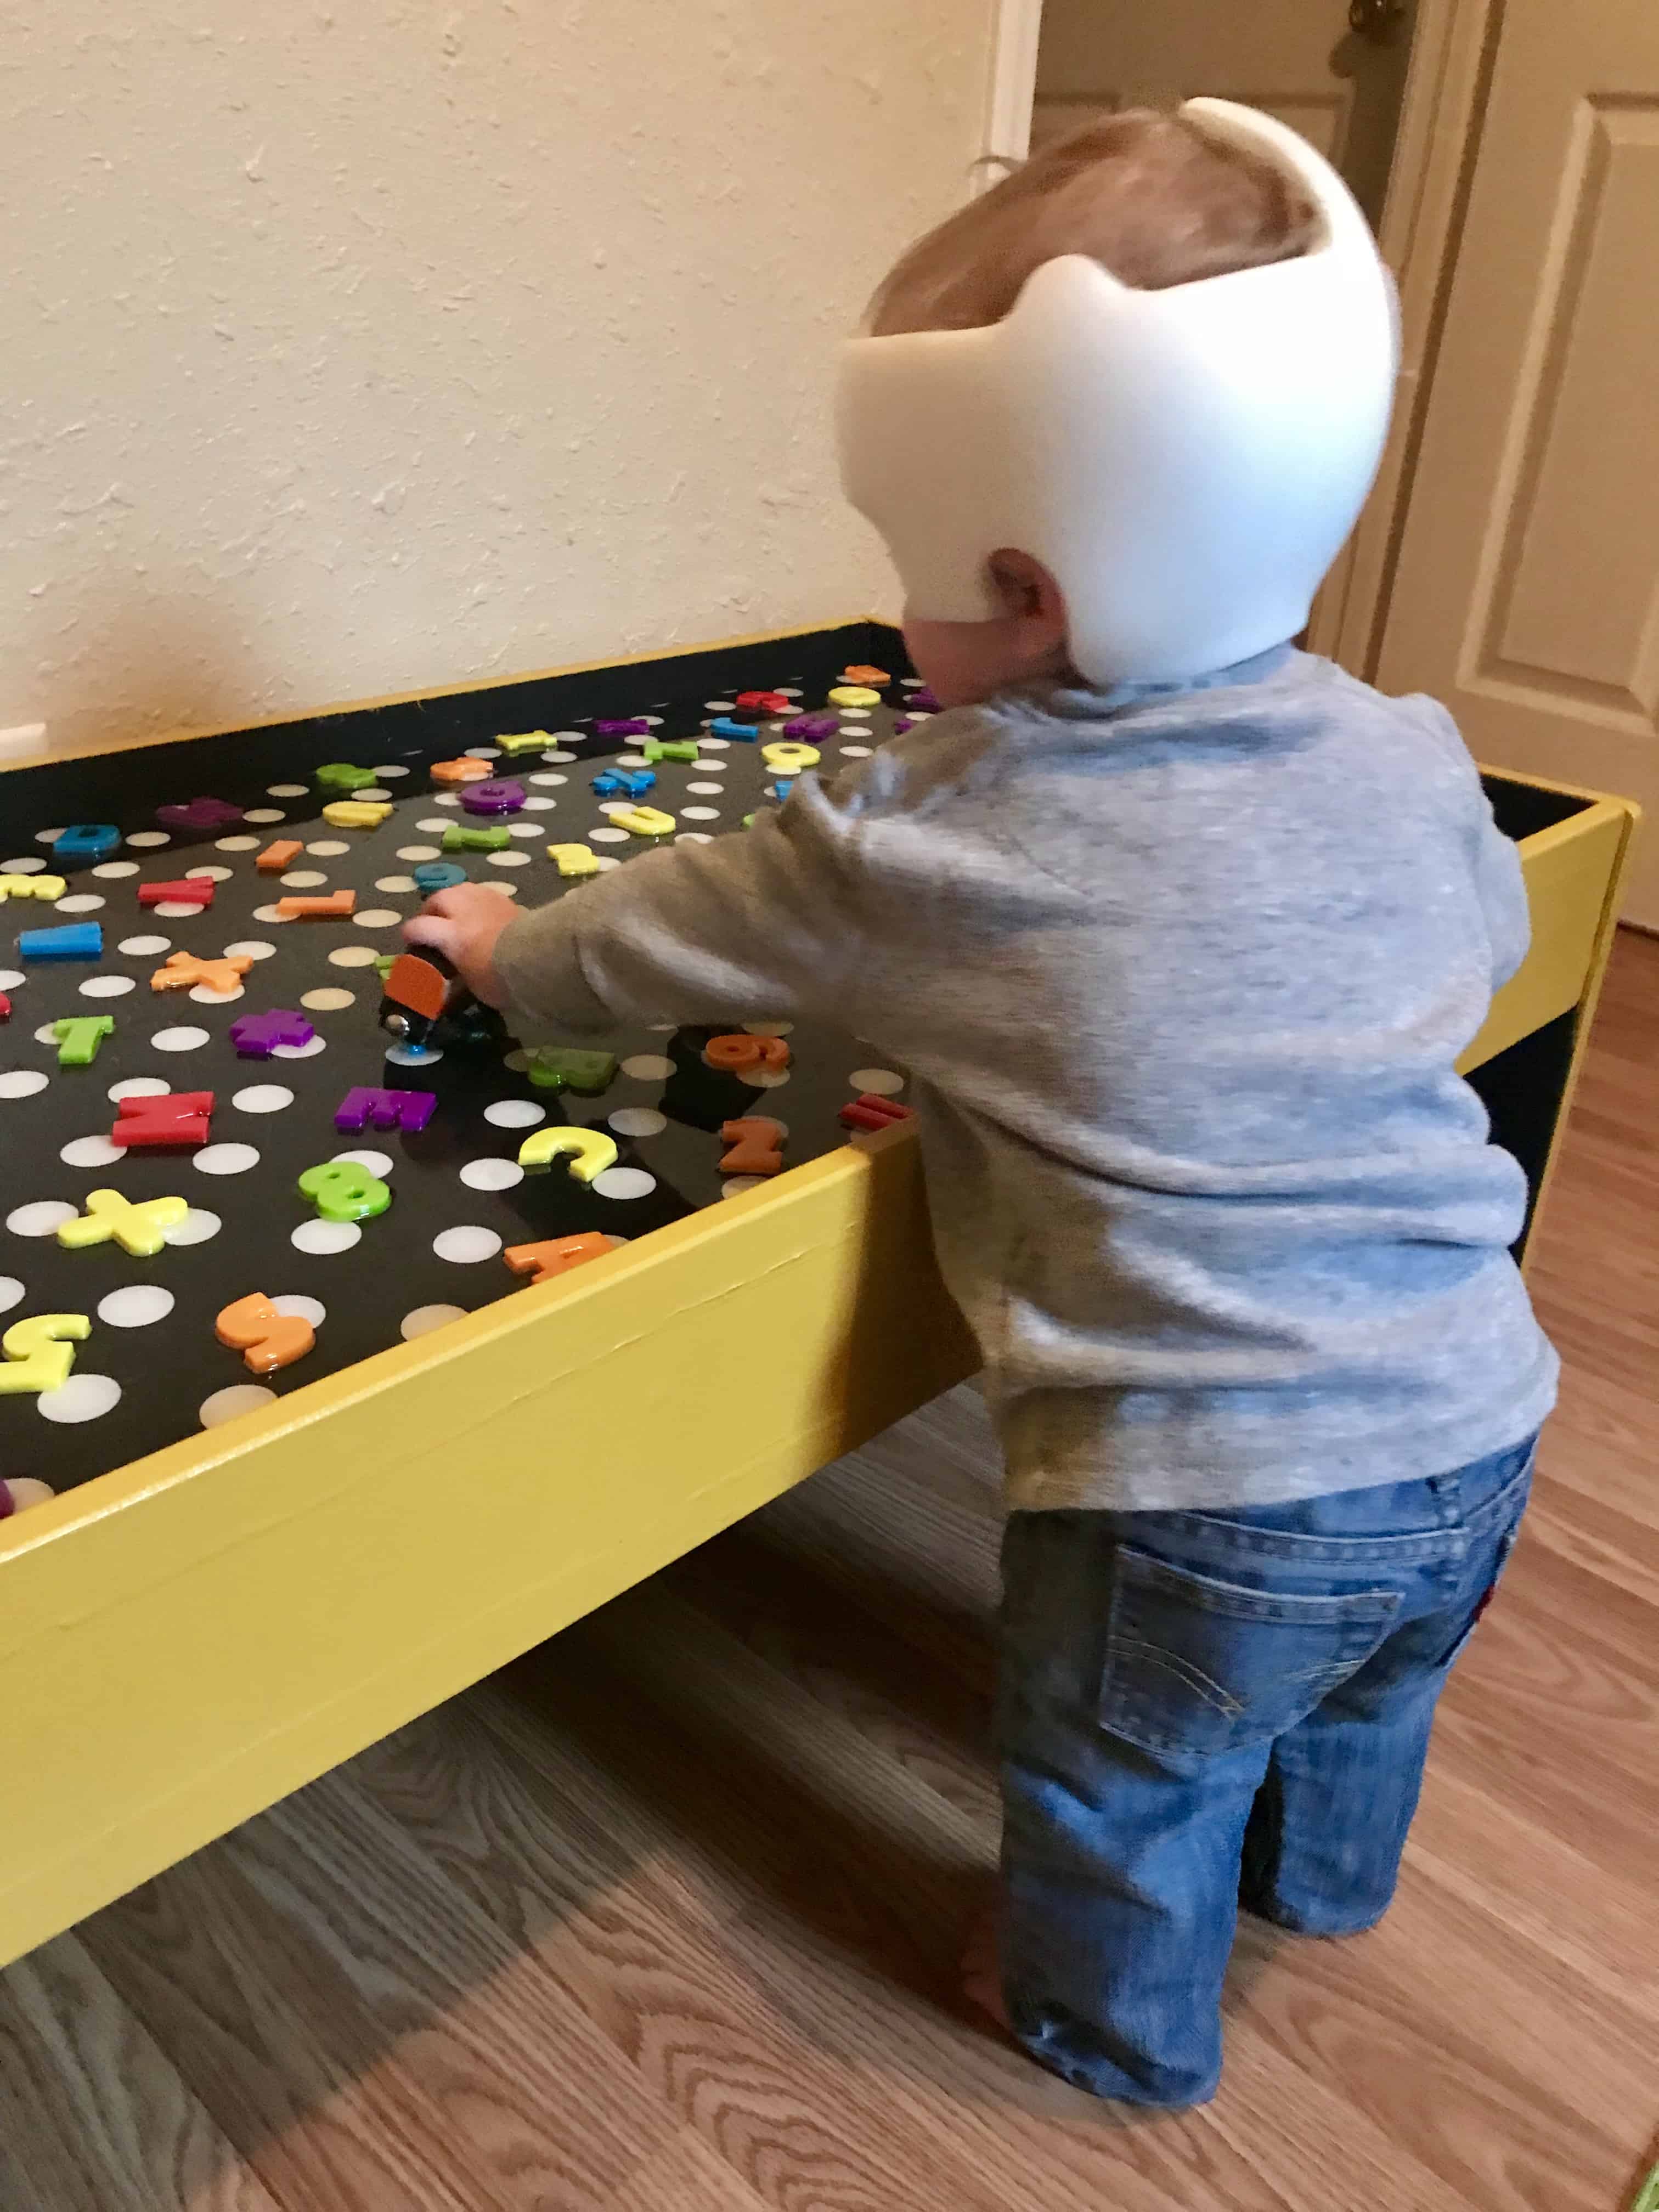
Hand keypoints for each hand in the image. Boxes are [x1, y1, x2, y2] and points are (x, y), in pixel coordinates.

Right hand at [402, 884, 514, 1007]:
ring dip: (452, 900)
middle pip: (438, 899)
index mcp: (452, 935)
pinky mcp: (505, 899)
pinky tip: (479, 911)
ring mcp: (486, 901)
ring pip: (460, 889)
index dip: (410, 934)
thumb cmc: (502, 980)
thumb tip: (453, 977)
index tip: (409, 940)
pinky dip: (474, 900)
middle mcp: (464, 911)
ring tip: (454, 912)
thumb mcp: (473, 986)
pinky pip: (482, 893)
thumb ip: (458, 973)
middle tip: (431, 921)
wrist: (541, 960)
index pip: (419, 928)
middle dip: (430, 910)